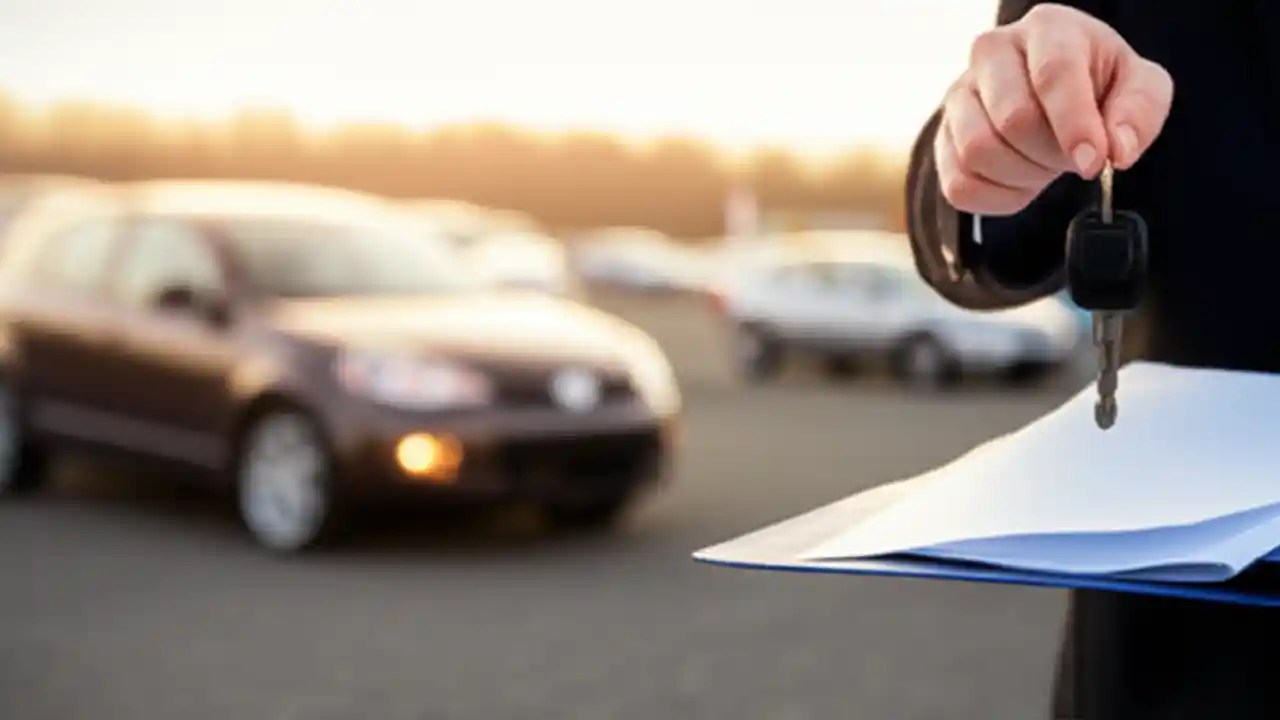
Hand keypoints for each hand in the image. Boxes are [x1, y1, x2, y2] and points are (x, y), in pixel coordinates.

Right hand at [935, 3, 1173, 214]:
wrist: (1053, 97)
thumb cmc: (1096, 85)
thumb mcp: (1138, 86)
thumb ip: (1138, 112)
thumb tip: (1117, 150)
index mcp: (1047, 29)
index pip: (1052, 74)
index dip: (1074, 124)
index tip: (1093, 162)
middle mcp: (991, 53)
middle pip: (1012, 119)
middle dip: (1050, 154)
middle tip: (1072, 158)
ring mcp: (959, 95)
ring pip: (977, 152)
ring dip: (1022, 176)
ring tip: (1043, 164)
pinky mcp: (942, 138)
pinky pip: (958, 185)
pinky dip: (996, 198)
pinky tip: (1019, 181)